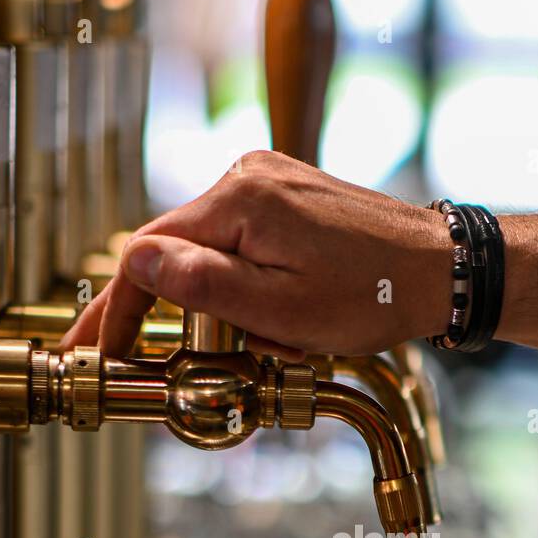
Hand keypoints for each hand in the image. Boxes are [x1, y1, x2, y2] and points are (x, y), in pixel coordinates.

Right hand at [63, 151, 452, 359]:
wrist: (439, 269)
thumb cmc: (373, 295)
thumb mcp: (280, 309)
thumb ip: (204, 285)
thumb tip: (136, 261)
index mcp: (239, 199)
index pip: (148, 252)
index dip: (117, 307)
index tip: (97, 349)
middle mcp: (248, 176)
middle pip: (178, 250)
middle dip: (175, 314)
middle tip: (162, 361)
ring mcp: (270, 182)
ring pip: (212, 252)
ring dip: (223, 305)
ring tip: (270, 344)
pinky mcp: (289, 196)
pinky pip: (243, 245)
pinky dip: (248, 288)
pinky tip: (281, 320)